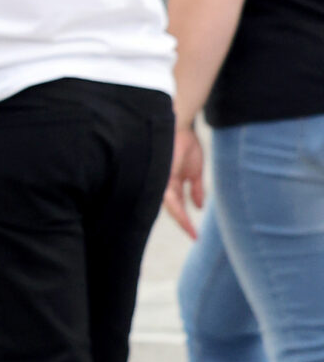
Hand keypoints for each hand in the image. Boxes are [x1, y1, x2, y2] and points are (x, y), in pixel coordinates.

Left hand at [165, 117, 206, 238]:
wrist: (181, 125)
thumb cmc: (187, 144)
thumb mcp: (195, 171)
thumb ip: (196, 189)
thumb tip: (198, 207)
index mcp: (171, 182)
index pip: (178, 205)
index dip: (186, 219)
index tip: (197, 233)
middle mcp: (164, 182)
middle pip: (173, 208)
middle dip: (183, 222)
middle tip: (194, 236)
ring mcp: (162, 178)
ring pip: (170, 205)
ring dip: (181, 218)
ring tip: (191, 230)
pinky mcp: (162, 174)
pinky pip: (169, 195)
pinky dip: (176, 206)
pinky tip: (184, 216)